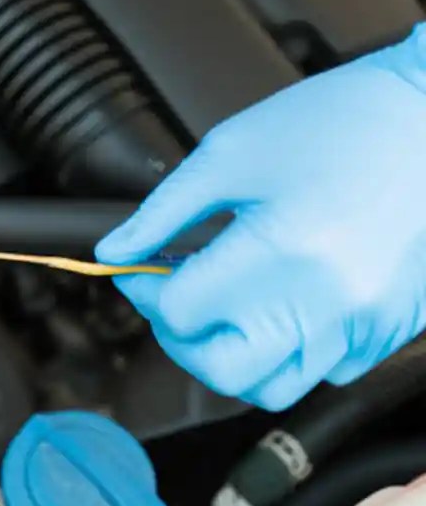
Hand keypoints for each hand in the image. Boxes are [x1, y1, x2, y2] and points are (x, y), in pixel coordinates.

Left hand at [97, 24, 425, 410]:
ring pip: (274, 385)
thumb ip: (161, 212)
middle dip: (180, 338)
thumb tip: (114, 251)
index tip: (140, 269)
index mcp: (282, 253)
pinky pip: (326, 371)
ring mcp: (366, 325)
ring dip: (233, 354)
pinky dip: (289, 350)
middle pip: (221, 370)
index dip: (144, 290)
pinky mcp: (391, 331)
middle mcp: (329, 303)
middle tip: (172, 296)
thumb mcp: (230, 153)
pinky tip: (279, 305)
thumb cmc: (344, 121)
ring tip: (224, 304)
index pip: (180, 313)